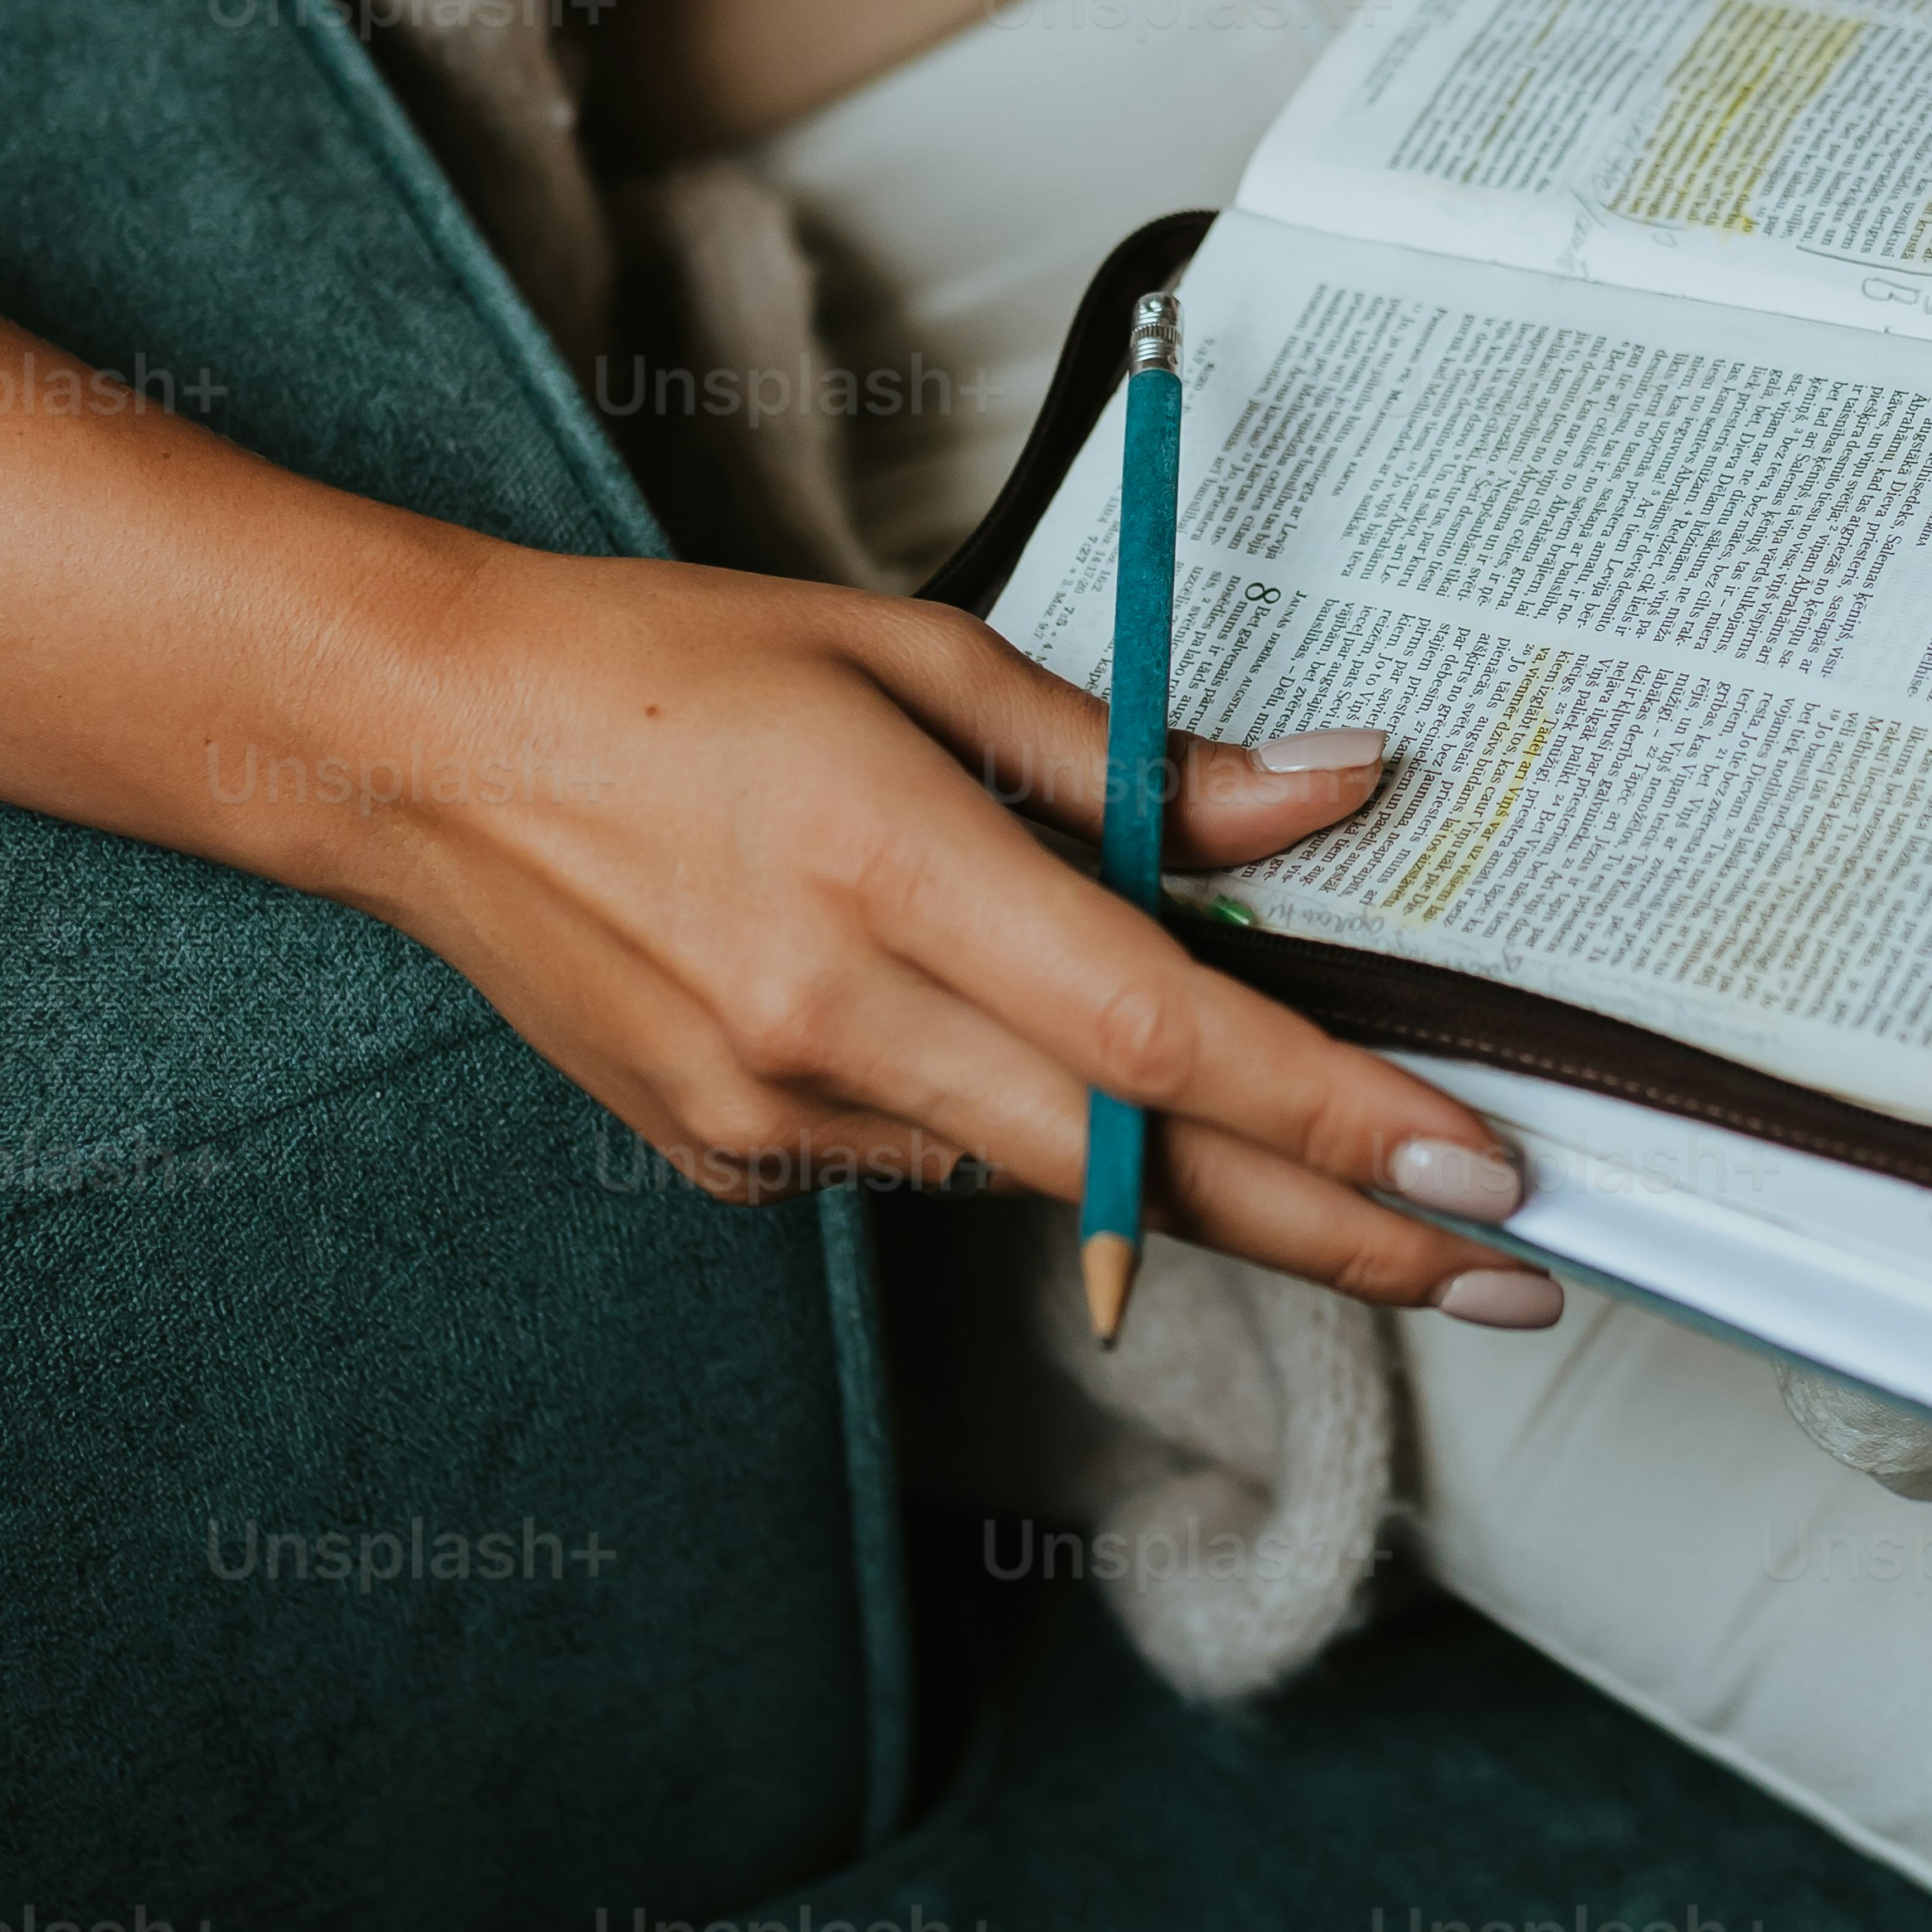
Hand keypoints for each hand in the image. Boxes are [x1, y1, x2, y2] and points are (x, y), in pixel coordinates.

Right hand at [325, 548, 1560, 1319]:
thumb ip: (1133, 759)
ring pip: (1045, 1172)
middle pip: (1141, 1166)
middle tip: (1506, 1277)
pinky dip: (1007, 1117)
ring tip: (1318, 1150)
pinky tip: (983, 1035)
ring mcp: (772, 1110)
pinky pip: (933, 1160)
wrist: (424, 748)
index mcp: (886, 862)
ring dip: (1189, 1170)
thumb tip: (1328, 793)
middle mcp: (829, 1013)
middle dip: (1344, 1231)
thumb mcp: (916, 654)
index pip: (1158, 1032)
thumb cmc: (673, 666)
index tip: (1476, 1170)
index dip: (1333, 1115)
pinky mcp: (733, 1161)